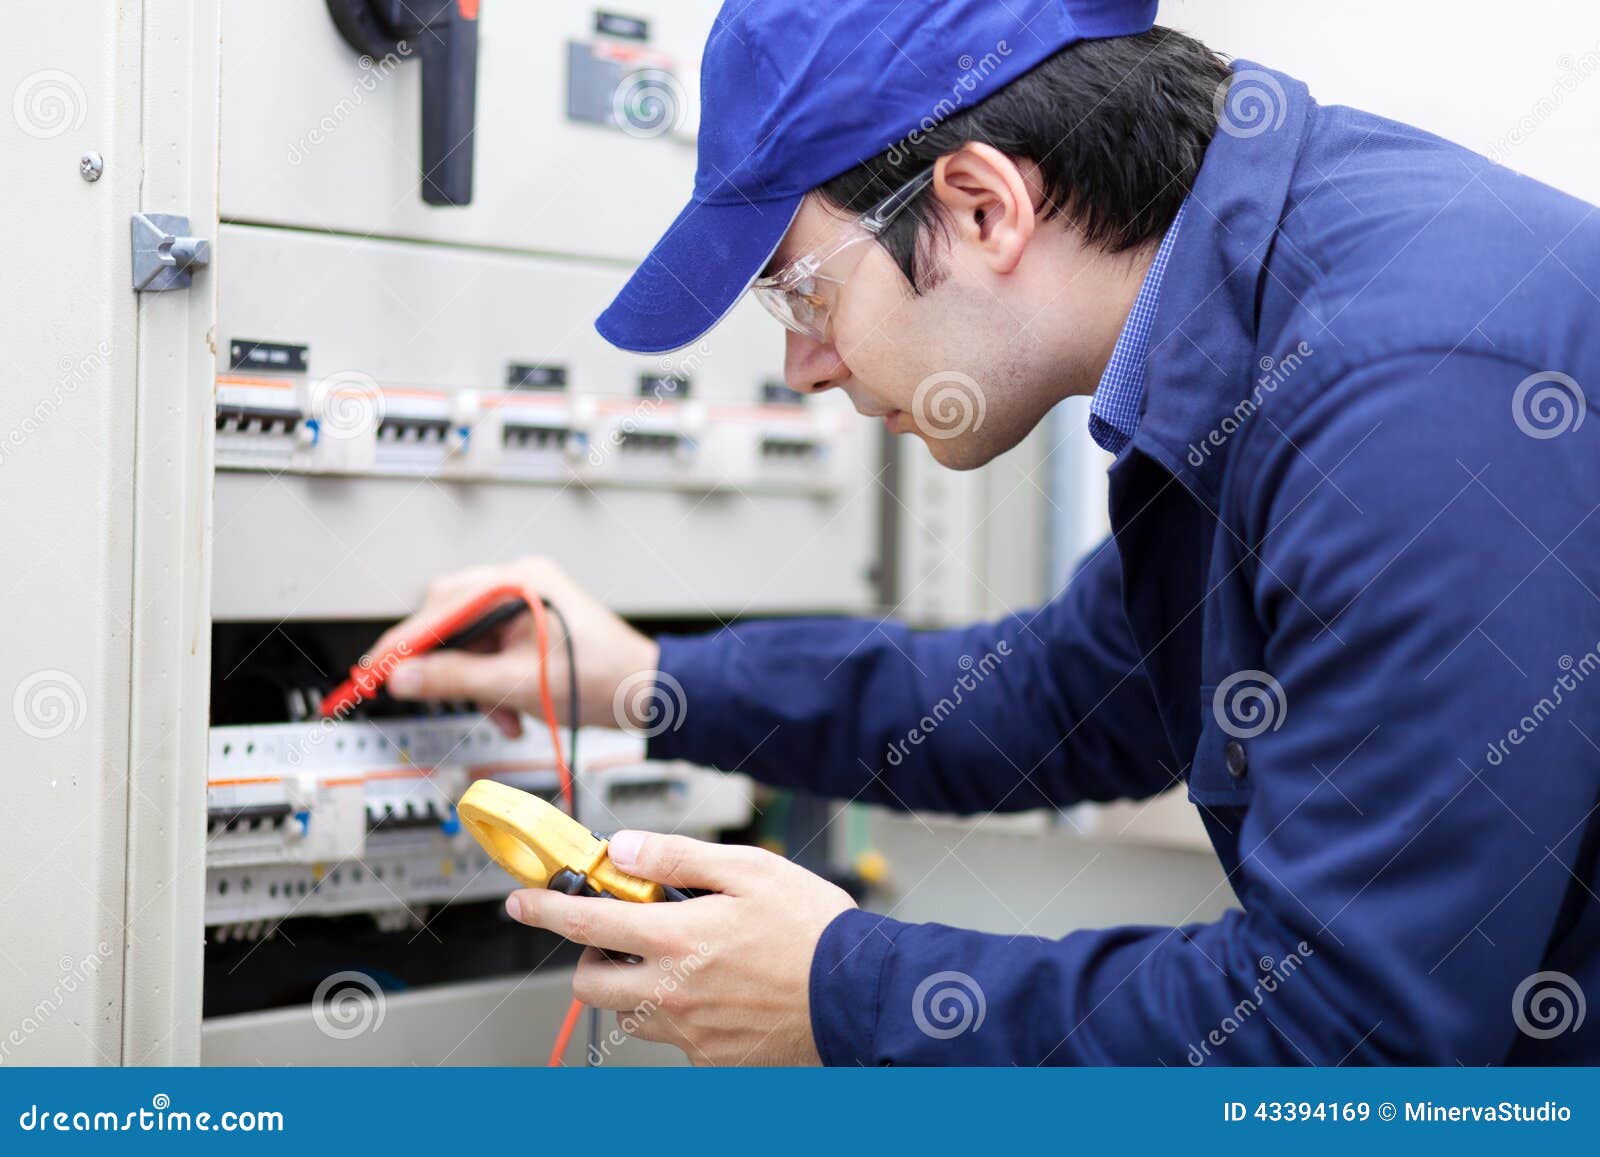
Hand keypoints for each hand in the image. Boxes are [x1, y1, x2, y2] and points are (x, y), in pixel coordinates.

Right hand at [367, 557, 658, 735]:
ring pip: (470, 641)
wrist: (648, 692)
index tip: (373, 670)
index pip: (440, 607)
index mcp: (519, 581)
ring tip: (498, 715)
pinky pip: (493, 649)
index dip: (403, 643)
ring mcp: (528, 602)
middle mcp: (521, 582)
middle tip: (429, 696)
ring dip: (474, 683)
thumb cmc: (602, 679)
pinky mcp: (534, 624)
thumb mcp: (515, 685)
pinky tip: (509, 710)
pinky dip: (492, 682)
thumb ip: (453, 680)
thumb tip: (403, 679)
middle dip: (445, 666)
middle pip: (451, 620)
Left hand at [505, 831, 855, 1065]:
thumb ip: (678, 859)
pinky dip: (684, 1011)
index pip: (584, 925)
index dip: (544, 910)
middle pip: (591, 984)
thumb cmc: (814, 930)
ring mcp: (689, 1033)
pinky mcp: (712, 1060)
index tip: (523, 902)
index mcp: (675, 939)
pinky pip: (676, 1036)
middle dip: (592, 957)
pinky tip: (725, 990)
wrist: (861, 998)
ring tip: (688, 960)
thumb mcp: (750, 870)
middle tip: (625, 935)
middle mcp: (671, 993)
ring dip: (639, 986)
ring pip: (631, 1014)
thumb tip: (625, 849)